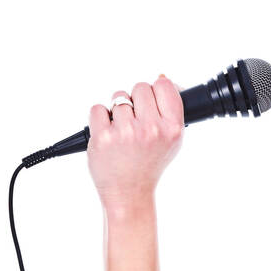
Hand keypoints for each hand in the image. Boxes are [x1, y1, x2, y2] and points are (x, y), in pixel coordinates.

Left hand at [88, 75, 182, 210]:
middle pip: (140, 88)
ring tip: (122, 132)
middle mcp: (152, 129)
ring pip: (118, 98)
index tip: (151, 102)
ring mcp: (126, 133)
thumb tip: (163, 78)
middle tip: (135, 122)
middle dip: (135, 101)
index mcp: (172, 129)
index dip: (156, 91)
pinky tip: (108, 134)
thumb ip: (171, 111)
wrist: (129, 193)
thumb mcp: (172, 141)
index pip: (165, 86)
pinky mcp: (103, 137)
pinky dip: (99, 119)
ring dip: (117, 111)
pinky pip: (98, 109)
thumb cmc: (149, 165)